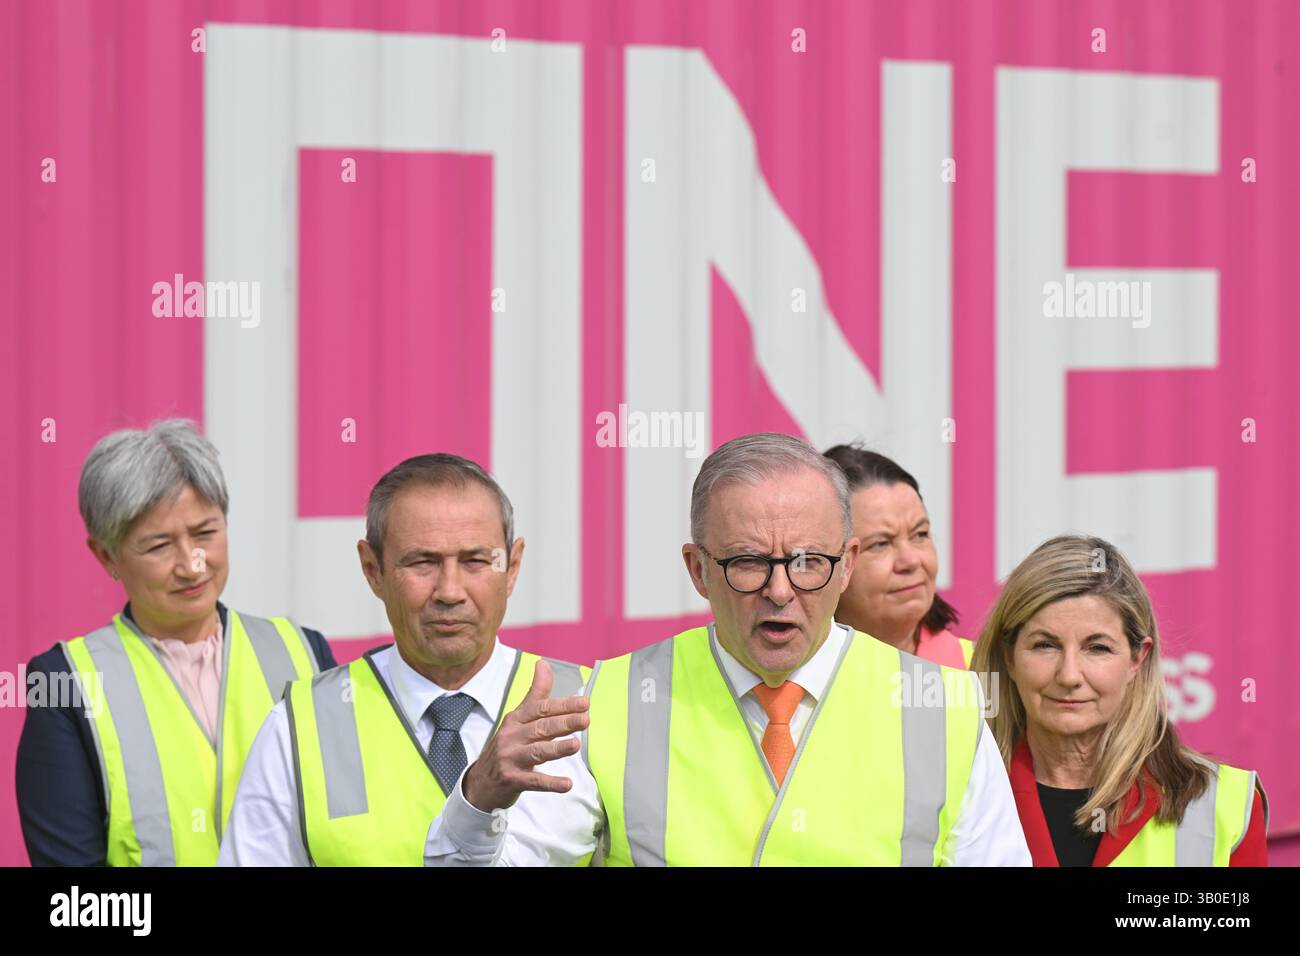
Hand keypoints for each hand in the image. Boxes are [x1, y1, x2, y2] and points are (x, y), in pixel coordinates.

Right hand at [462, 659, 589, 811]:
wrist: (480, 782)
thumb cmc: (506, 747)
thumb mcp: (517, 719)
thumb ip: (535, 694)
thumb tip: (543, 663)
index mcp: (515, 719)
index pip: (540, 708)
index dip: (562, 705)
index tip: (584, 703)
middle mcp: (511, 736)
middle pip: (540, 728)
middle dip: (564, 723)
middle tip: (586, 720)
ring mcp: (510, 759)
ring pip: (537, 752)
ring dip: (557, 749)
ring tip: (576, 745)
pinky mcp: (512, 780)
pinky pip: (534, 781)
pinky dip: (551, 783)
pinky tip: (567, 784)